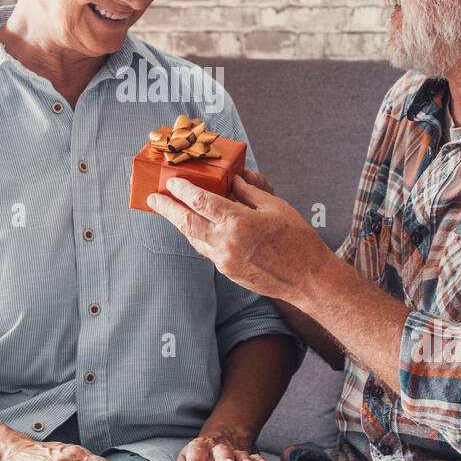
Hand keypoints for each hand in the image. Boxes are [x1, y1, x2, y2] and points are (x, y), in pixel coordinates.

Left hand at [146, 171, 331, 306]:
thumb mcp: (275, 207)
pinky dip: (197, 236)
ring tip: (169, 210)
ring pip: (193, 238)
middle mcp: (226, 243)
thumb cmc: (297, 239)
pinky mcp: (228, 272)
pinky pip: (206, 250)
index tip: (172, 182)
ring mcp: (225, 260)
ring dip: (180, 223)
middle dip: (167, 209)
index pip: (202, 202)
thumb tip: (233, 181)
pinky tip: (195, 228)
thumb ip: (250, 192)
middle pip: (187, 222)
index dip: (183, 190)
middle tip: (153, 198)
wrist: (307, 278)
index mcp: (239, 222)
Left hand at [176, 426, 268, 460]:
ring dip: (244, 460)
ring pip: (239, 454)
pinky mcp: (245, 454)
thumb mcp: (186, 455)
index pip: (195, 452)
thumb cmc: (200, 452)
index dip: (195, 460)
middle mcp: (216, 448)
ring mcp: (232, 451)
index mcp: (199, 448)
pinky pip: (253, 456)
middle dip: (225, 459)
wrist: (223, 432)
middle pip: (221, 452)